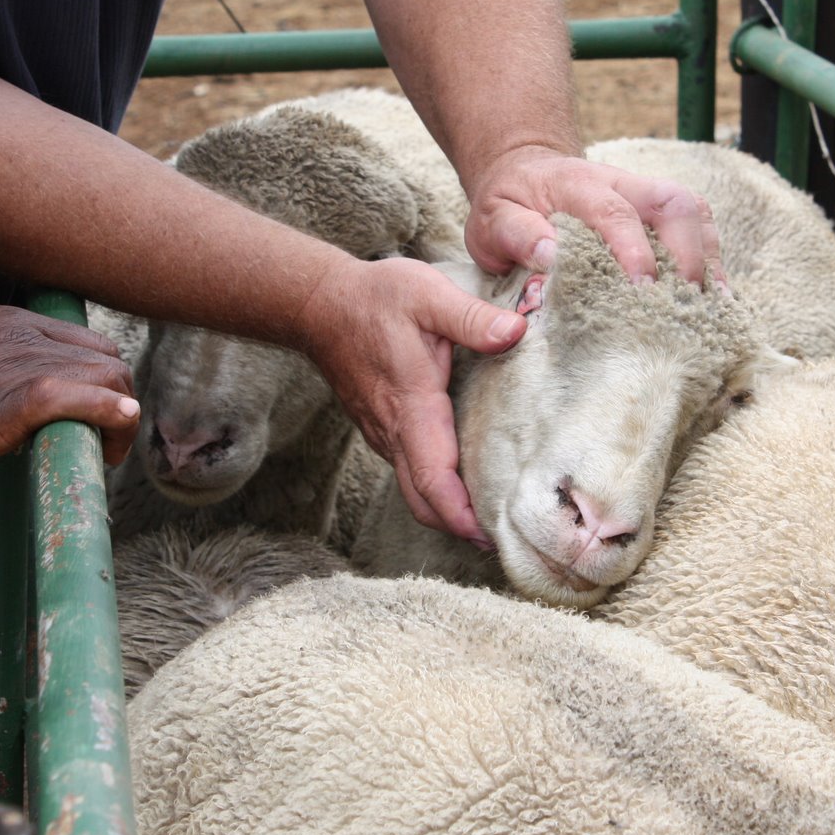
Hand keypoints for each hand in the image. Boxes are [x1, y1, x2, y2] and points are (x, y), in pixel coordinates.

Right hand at [0, 306, 139, 469]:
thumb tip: (6, 393)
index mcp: (13, 321)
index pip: (87, 342)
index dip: (99, 380)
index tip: (94, 413)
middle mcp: (29, 336)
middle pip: (108, 361)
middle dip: (118, 402)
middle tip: (105, 443)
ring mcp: (28, 364)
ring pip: (110, 380)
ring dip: (121, 420)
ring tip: (105, 455)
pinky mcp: (24, 398)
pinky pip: (93, 401)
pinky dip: (115, 420)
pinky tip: (110, 443)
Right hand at [297, 255, 525, 542]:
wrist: (318, 304)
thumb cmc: (375, 298)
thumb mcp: (427, 294)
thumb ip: (472, 317)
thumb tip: (516, 332)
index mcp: (412, 406)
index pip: (434, 479)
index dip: (460, 515)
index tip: (490, 535)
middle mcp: (394, 431)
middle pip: (423, 502)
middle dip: (460, 528)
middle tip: (502, 540)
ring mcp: (384, 433)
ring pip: (415, 490)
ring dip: (449, 510)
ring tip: (491, 515)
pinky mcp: (381, 428)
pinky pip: (409, 471)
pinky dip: (436, 488)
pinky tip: (464, 480)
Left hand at [464, 145, 726, 286]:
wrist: (526, 173)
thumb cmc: (510, 205)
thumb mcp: (492, 219)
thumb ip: (517, 236)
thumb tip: (549, 256)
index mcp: (579, 184)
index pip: (615, 212)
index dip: (633, 249)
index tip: (642, 287)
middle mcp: (623, 182)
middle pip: (674, 204)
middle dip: (688, 254)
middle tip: (685, 305)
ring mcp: (648, 193)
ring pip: (695, 213)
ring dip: (708, 258)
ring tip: (710, 308)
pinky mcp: (664, 210)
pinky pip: (701, 227)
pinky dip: (712, 261)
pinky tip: (712, 300)